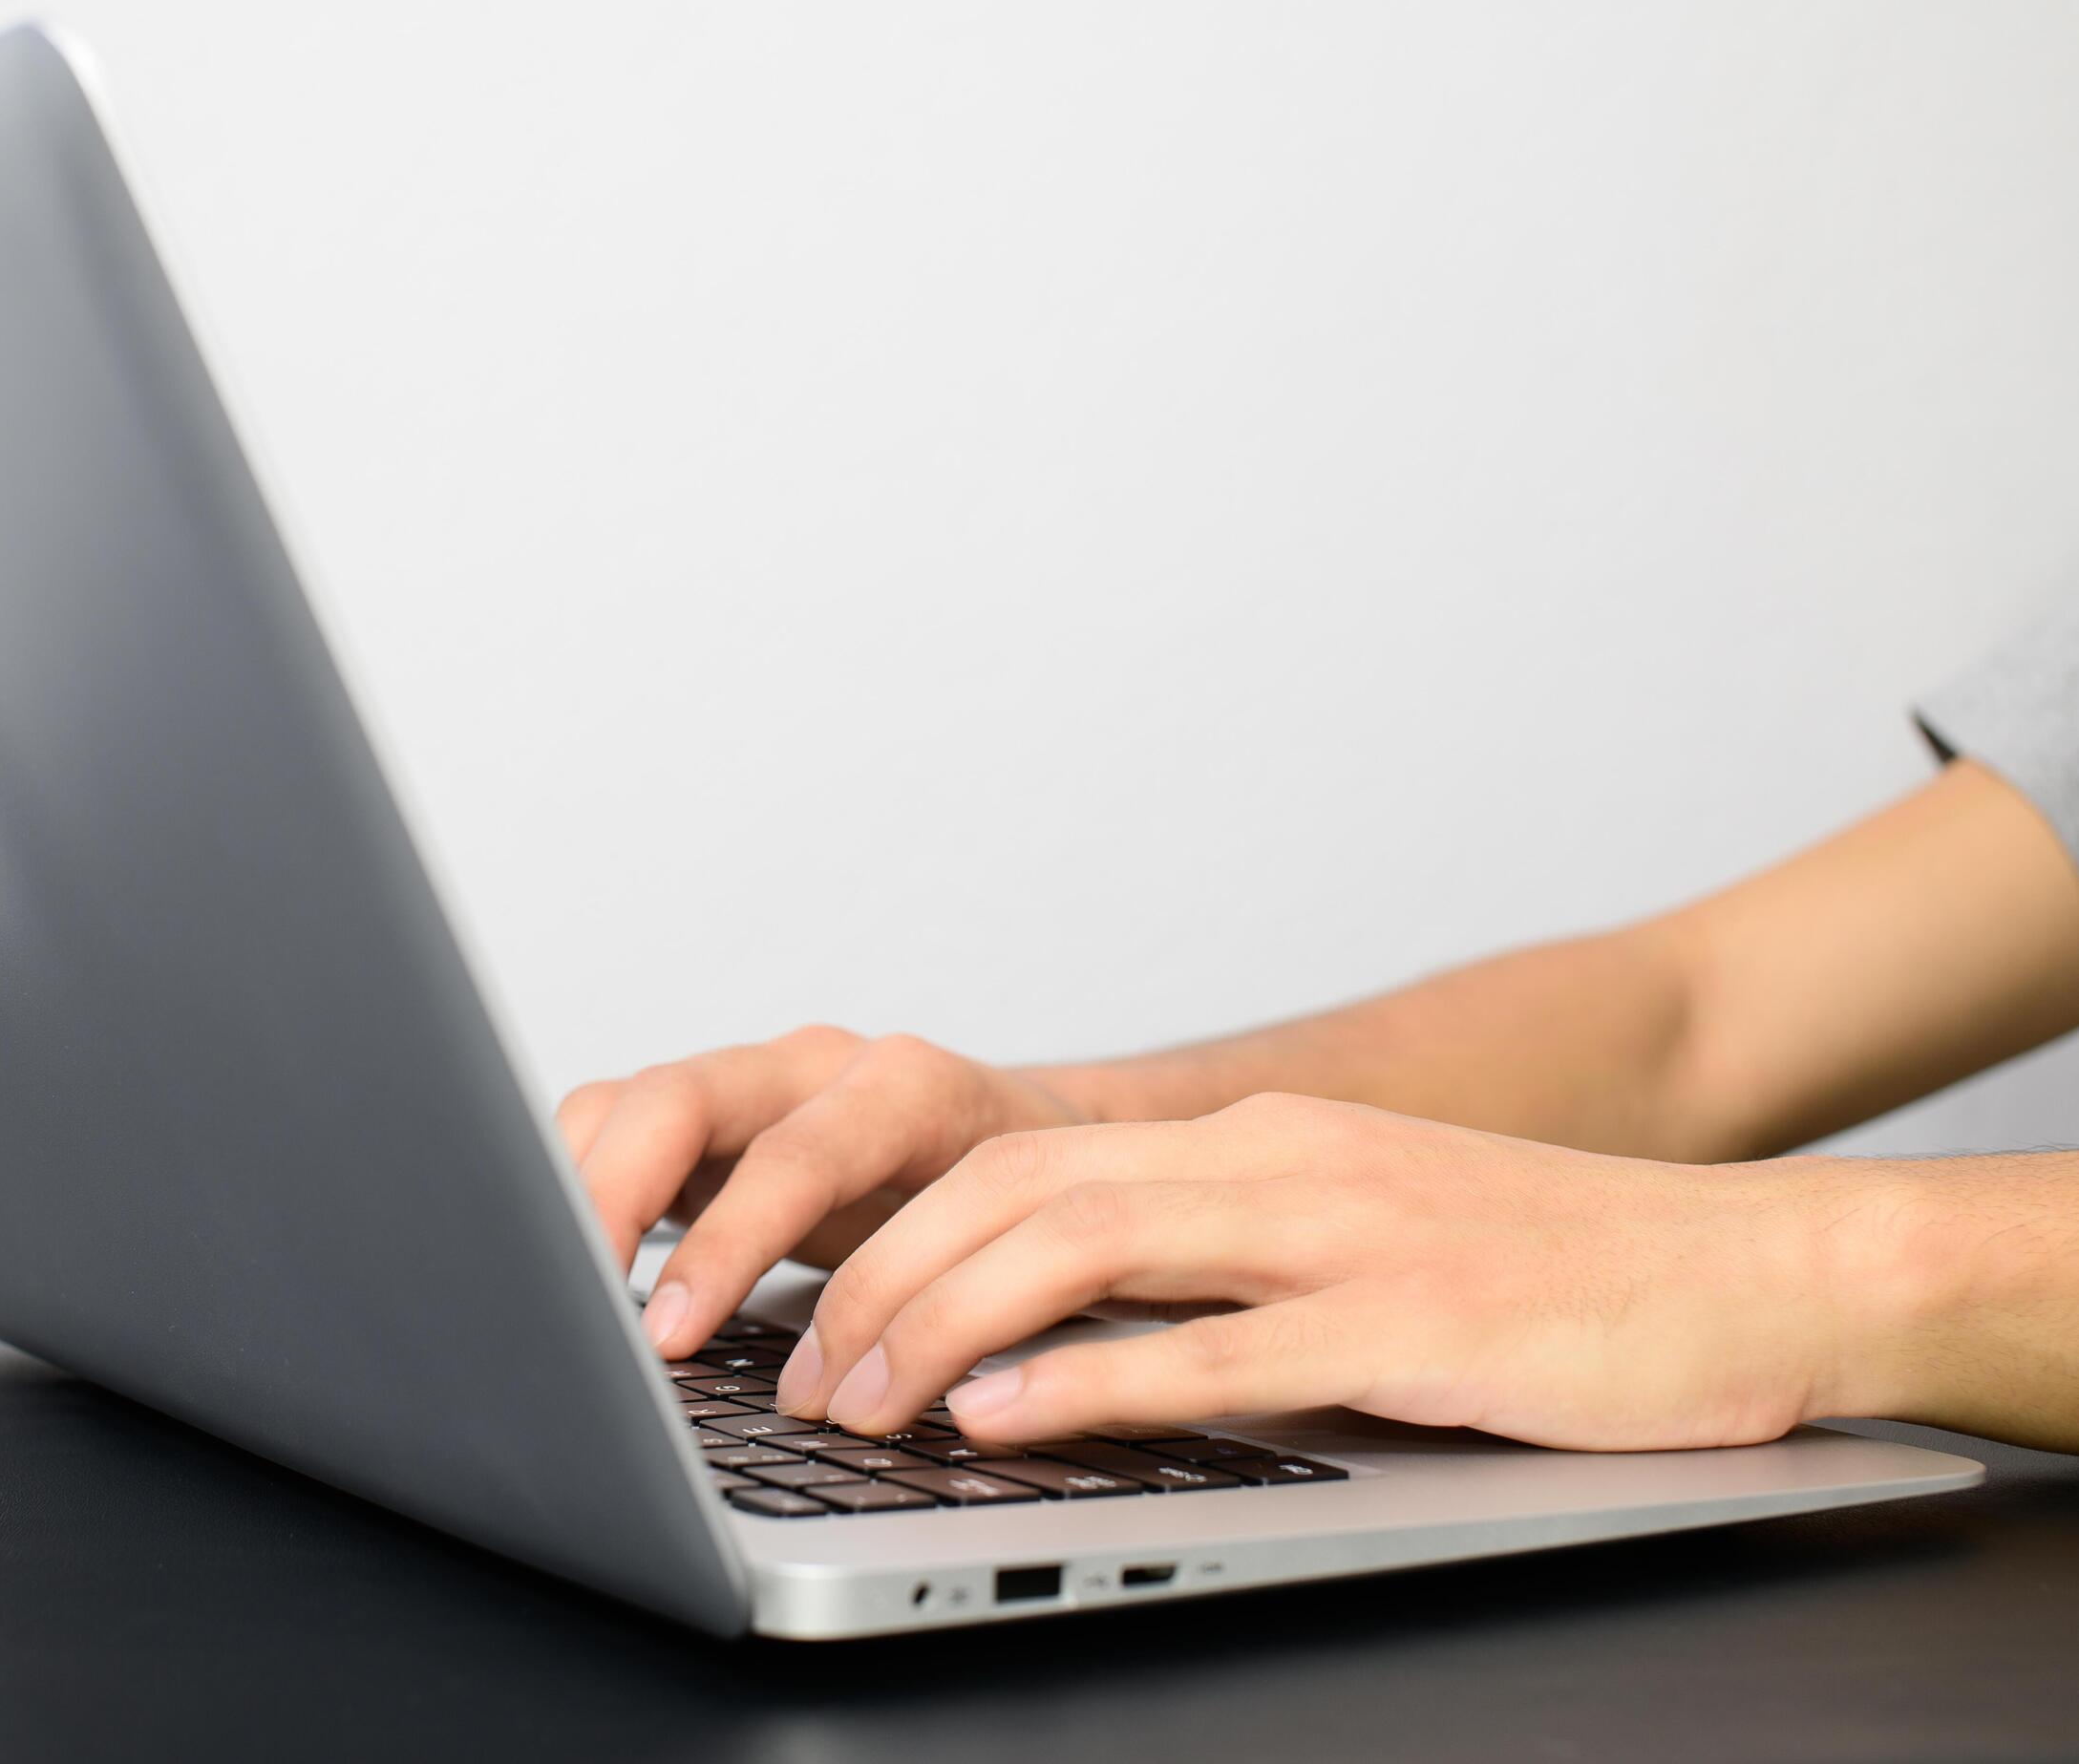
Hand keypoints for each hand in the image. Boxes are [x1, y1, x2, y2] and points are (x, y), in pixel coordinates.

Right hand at [556, 1028, 1098, 1358]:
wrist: (1049, 1134)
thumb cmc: (1035, 1194)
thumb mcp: (1009, 1243)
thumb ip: (935, 1298)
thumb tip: (859, 1401)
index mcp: (905, 1090)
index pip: (792, 1155)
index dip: (722, 1246)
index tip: (673, 1337)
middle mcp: (817, 1069)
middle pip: (676, 1098)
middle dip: (608, 1203)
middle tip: (576, 1311)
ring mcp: (756, 1083)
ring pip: (629, 1103)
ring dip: (576, 1191)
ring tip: (555, 1295)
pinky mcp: (712, 1118)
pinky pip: (618, 1127)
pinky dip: (580, 1186)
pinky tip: (571, 1264)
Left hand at [778, 1092, 1896, 1450]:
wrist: (1755, 1266)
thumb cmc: (1551, 1274)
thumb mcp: (1356, 1239)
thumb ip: (1224, 1267)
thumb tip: (1066, 1336)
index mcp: (1259, 1141)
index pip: (1022, 1162)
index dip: (899, 1238)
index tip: (821, 1318)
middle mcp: (1280, 1162)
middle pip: (1017, 1191)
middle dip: (884, 1283)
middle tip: (804, 1379)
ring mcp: (1344, 1233)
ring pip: (1085, 1248)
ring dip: (950, 1328)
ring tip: (864, 1404)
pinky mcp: (1411, 1323)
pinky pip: (1217, 1350)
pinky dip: (1095, 1383)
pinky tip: (1008, 1419)